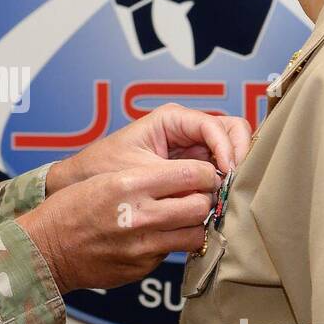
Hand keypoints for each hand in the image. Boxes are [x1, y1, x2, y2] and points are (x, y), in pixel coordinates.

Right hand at [19, 159, 218, 292]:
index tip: (203, 174)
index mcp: (130, 185)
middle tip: (196, 196)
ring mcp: (144, 246)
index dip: (205, 173)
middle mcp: (141, 216)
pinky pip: (173, 253)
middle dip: (204, 199)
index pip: (193, 174)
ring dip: (194, 224)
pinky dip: (171, 243)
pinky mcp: (143, 268)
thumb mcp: (105, 179)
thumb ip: (147, 178)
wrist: (46, 249)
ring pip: (196, 233)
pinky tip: (155, 236)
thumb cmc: (71, 209)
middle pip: (201, 205)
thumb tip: (187, 178)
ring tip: (181, 218)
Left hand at [46, 104, 249, 195]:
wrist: (83, 183)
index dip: (227, 148)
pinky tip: (220, 204)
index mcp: (173, 119)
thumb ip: (174, 175)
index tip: (227, 173)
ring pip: (231, 153)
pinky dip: (225, 186)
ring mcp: (192, 150)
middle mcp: (187, 131)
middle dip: (240, 156)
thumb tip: (211, 185)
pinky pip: (219, 174)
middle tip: (236, 185)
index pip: (215, 125)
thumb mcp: (138, 171)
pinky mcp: (193, 172)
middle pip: (232, 133)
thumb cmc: (102, 168)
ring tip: (230, 197)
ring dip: (235, 173)